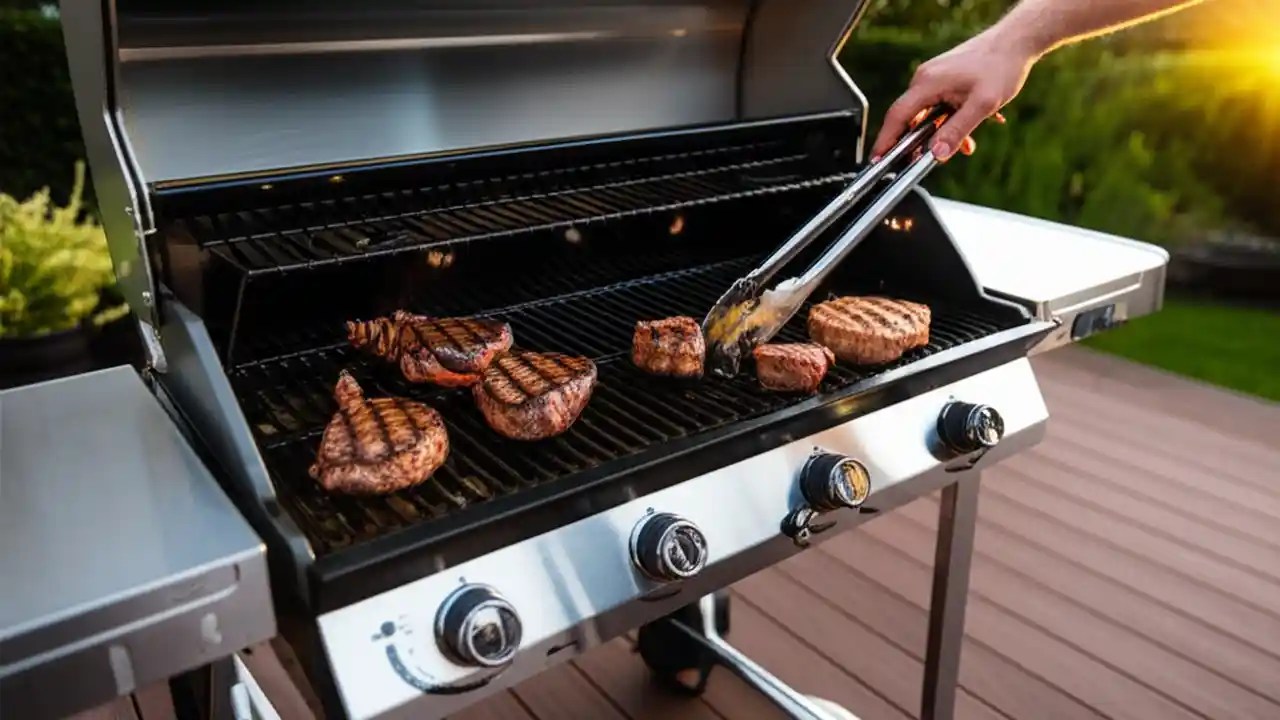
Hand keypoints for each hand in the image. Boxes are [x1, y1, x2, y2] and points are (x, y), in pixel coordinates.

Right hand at [869, 31, 1035, 161]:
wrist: (1015, 42)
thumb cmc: (1001, 66)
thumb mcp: (982, 105)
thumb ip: (957, 131)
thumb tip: (936, 154)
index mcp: (927, 83)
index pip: (897, 117)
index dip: (885, 141)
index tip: (877, 160)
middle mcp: (925, 79)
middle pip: (910, 119)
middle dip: (918, 143)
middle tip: (923, 162)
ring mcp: (933, 78)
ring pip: (927, 115)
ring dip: (942, 133)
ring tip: (965, 145)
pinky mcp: (943, 79)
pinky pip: (938, 107)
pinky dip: (950, 121)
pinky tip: (970, 127)